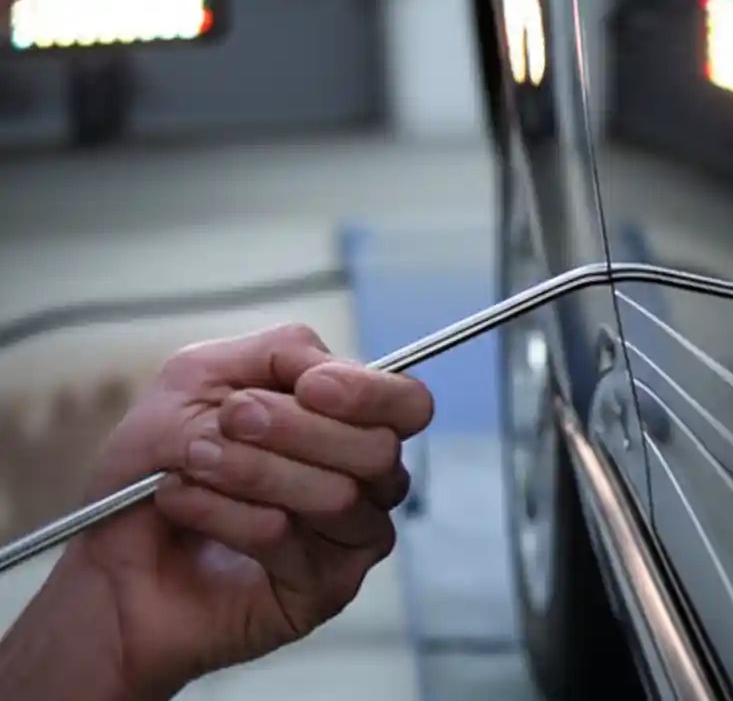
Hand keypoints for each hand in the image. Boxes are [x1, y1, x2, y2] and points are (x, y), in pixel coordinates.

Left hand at [1, 324, 433, 698]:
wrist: (112, 560)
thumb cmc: (160, 467)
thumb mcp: (200, 379)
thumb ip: (273, 355)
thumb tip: (324, 372)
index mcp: (350, 422)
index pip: (408, 405)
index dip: (369, 393)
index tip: (310, 388)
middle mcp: (366, 481)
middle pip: (378, 449)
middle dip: (295, 428)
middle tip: (228, 419)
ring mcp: (350, 538)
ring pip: (337, 496)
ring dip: (252, 470)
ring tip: (190, 463)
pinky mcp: (323, 589)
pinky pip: (287, 538)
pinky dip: (223, 513)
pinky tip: (181, 503)